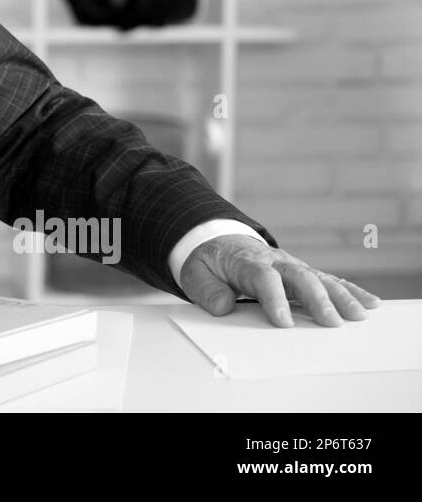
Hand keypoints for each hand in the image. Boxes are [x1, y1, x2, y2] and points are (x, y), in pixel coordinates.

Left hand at [180, 235, 380, 327]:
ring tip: (358, 315)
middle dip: (317, 299)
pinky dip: (349, 291)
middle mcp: (274, 261)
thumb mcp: (194, 273)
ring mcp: (291, 266)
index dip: (275, 299)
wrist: (216, 241)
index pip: (264, 279)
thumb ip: (206, 290)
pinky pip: (328, 280)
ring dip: (341, 296)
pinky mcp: (302, 273)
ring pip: (319, 278)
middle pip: (299, 277)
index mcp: (246, 262)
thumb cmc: (208, 261)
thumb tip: (222, 307)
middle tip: (330, 322)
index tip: (284, 322)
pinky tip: (369, 303)